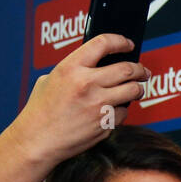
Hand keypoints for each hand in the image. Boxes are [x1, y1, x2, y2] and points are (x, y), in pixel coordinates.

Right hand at [9, 34, 150, 166]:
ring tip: (137, 88)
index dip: (120, 41)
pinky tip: (114, 110)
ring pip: (133, 90)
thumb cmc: (41, 109)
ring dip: (138, 88)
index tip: (129, 44)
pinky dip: (122, 110)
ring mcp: (98, 105)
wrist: (37, 140)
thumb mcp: (51, 79)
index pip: (104, 43)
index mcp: (71, 67)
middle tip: (143, 71)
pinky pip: (123, 112)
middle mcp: (87, 84)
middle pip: (127, 68)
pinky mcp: (105, 124)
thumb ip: (75, 70)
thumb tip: (99, 64)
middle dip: (140, 68)